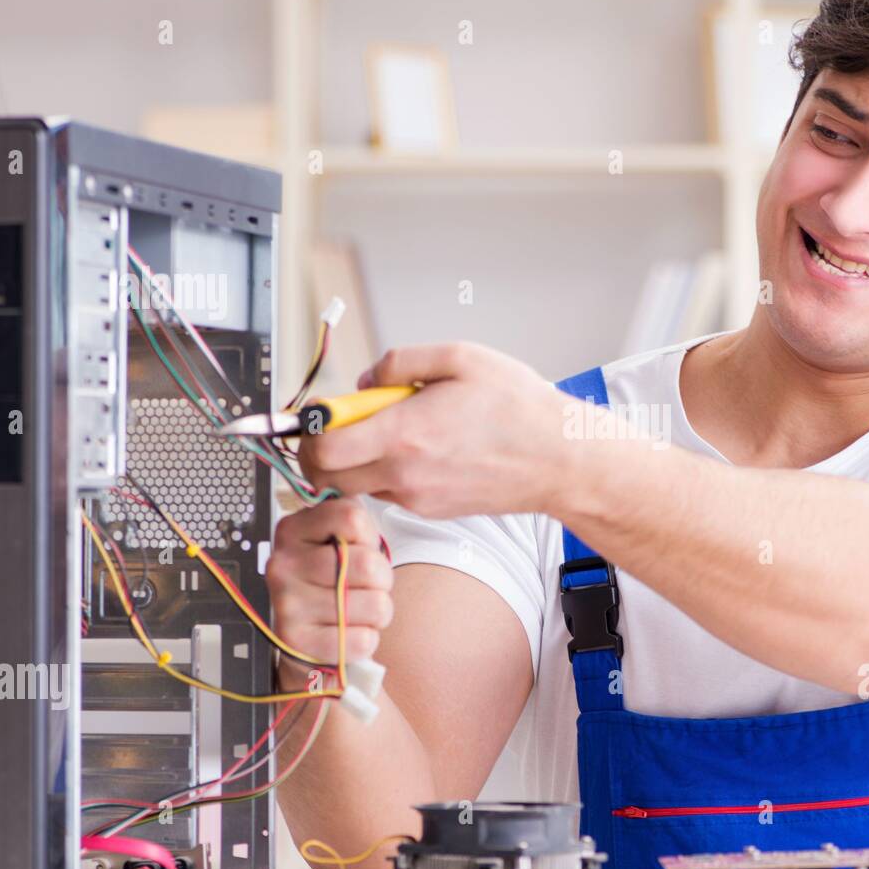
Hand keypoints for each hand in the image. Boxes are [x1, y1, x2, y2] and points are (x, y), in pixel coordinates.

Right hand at [264, 496, 394, 663]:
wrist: (307, 634)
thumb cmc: (332, 580)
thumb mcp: (338, 540)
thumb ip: (353, 521)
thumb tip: (366, 516)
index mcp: (292, 530)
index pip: (353, 518)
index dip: (370, 537)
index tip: (358, 549)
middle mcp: (282, 565)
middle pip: (370, 565)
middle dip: (383, 580)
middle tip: (366, 586)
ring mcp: (287, 605)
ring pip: (376, 605)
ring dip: (378, 611)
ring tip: (357, 610)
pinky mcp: (298, 643)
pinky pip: (363, 640)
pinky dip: (366, 639)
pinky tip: (348, 632)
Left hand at [296, 341, 577, 517]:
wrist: (560, 460)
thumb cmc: (519, 408)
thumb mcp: (461, 357)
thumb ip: (401, 362)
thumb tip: (365, 380)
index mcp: (404, 434)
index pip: (321, 448)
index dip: (308, 430)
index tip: (320, 411)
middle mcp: (403, 474)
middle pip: (326, 476)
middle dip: (323, 449)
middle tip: (346, 422)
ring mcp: (416, 498)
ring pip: (358, 484)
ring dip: (361, 458)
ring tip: (401, 429)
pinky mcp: (431, 510)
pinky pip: (390, 491)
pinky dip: (392, 470)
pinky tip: (427, 447)